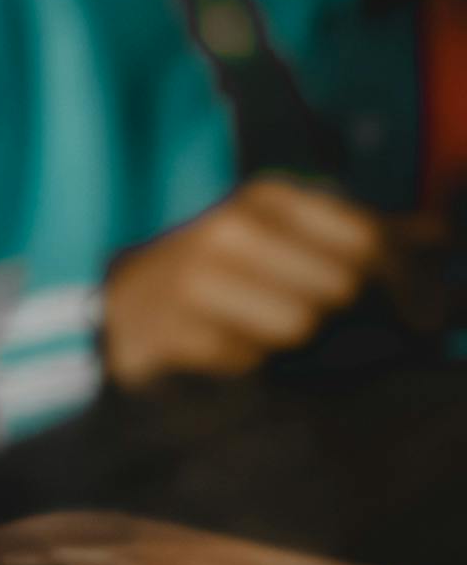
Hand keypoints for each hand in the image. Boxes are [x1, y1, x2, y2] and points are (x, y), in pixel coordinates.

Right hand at [104, 180, 427, 387]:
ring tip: (272, 337)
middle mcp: (234, 227)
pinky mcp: (173, 326)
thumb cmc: (229, 272)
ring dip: (297, 344)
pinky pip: (251, 360)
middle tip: (337, 330)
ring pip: (299, 325)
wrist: (129, 305)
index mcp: (271, 198)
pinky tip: (233, 351)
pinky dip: (253, 366)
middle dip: (349, 317)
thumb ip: (373, 235)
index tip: (431, 318)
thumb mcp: (294, 237)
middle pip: (341, 285)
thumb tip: (446, 237)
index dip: (410, 282)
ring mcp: (197, 276)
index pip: (369, 237)